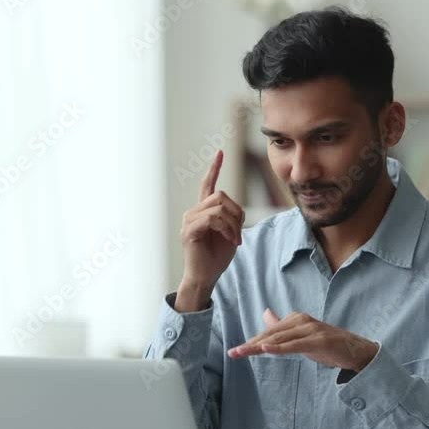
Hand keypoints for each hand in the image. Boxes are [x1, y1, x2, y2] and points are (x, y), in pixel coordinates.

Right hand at [177, 150, 245, 309]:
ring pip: (218, 207)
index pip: (207, 185)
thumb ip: (233, 217)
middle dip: (236, 213)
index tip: (220, 152)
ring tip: (234, 239)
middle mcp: (193, 212)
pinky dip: (226, 229)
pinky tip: (230, 240)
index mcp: (203, 211)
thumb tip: (235, 209)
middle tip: (238, 234)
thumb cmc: (217, 257)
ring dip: (232, 224)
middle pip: (220, 195)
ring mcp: (189, 220)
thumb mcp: (231, 233)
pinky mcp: (189, 231)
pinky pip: (212, 219)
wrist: (206, 276)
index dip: (214, 168)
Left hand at [227, 309, 379, 371]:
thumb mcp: (301, 336)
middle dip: (251, 344)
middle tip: (233, 352)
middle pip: (271, 334)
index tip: (236, 350)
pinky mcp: (319, 341)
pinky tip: (266, 350)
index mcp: (296, 319)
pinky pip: (295, 345)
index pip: (270, 332)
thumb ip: (283, 327)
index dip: (252, 341)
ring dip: (259, 347)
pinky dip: (279, 348)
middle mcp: (301, 321)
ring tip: (243, 352)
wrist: (356, 351)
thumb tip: (265, 313)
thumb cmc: (328, 344)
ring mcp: (311, 330)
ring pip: (280, 339)